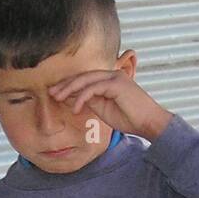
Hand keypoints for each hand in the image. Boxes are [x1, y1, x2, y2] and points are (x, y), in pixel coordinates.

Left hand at [47, 71, 173, 141]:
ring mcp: (115, 78)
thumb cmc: (128, 118)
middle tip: (50, 93)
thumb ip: (90, 100)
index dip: (68, 85)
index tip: (54, 93)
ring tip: (56, 98)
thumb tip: (73, 98)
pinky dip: (82, 98)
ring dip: (69, 89)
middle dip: (65, 84)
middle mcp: (112, 75)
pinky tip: (75, 109)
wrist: (148, 122)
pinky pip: (93, 89)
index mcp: (109, 80)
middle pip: (83, 76)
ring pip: (86, 79)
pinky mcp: (117, 84)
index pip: (85, 79)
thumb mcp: (103, 108)